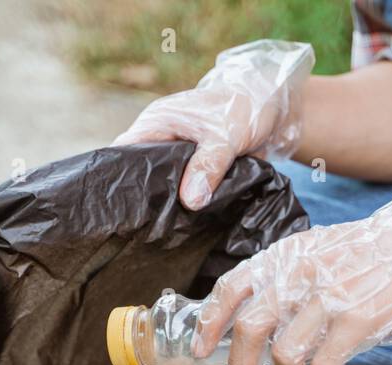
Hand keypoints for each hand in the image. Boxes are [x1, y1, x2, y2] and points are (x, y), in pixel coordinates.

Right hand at [113, 40, 313, 209]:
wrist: (272, 108)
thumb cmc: (243, 109)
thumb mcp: (224, 137)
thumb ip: (208, 166)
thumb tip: (190, 202)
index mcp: (157, 122)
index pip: (122, 151)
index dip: (119, 175)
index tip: (121, 205)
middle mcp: (162, 137)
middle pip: (141, 171)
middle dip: (144, 196)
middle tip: (146, 225)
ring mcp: (178, 153)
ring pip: (164, 182)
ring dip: (168, 202)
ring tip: (164, 229)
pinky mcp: (196, 167)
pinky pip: (185, 188)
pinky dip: (187, 202)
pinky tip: (187, 223)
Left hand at [192, 159, 391, 364]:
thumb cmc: (375, 250)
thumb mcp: (321, 248)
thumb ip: (290, 275)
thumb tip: (263, 317)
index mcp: (287, 255)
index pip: (231, 287)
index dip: (209, 322)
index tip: (201, 348)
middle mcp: (300, 274)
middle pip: (248, 328)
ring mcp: (328, 297)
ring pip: (284, 354)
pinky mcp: (357, 321)